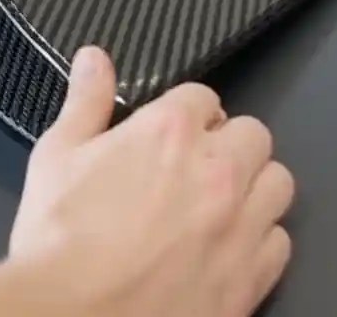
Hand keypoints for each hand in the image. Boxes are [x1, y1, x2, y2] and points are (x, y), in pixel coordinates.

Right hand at [10, 47, 294, 316]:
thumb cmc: (57, 241)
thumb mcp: (56, 157)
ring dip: (254, 187)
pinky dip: (260, 241)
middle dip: (227, 145)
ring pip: (278, 183)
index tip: (171, 134)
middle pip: (253, 134)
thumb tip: (95, 59)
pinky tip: (227, 249)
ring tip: (220, 206)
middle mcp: (217, 172)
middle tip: (197, 168)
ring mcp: (240, 226)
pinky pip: (280, 243)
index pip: (202, 97)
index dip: (185, 114)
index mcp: (169, 133)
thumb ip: (85, 102)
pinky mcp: (251, 276)